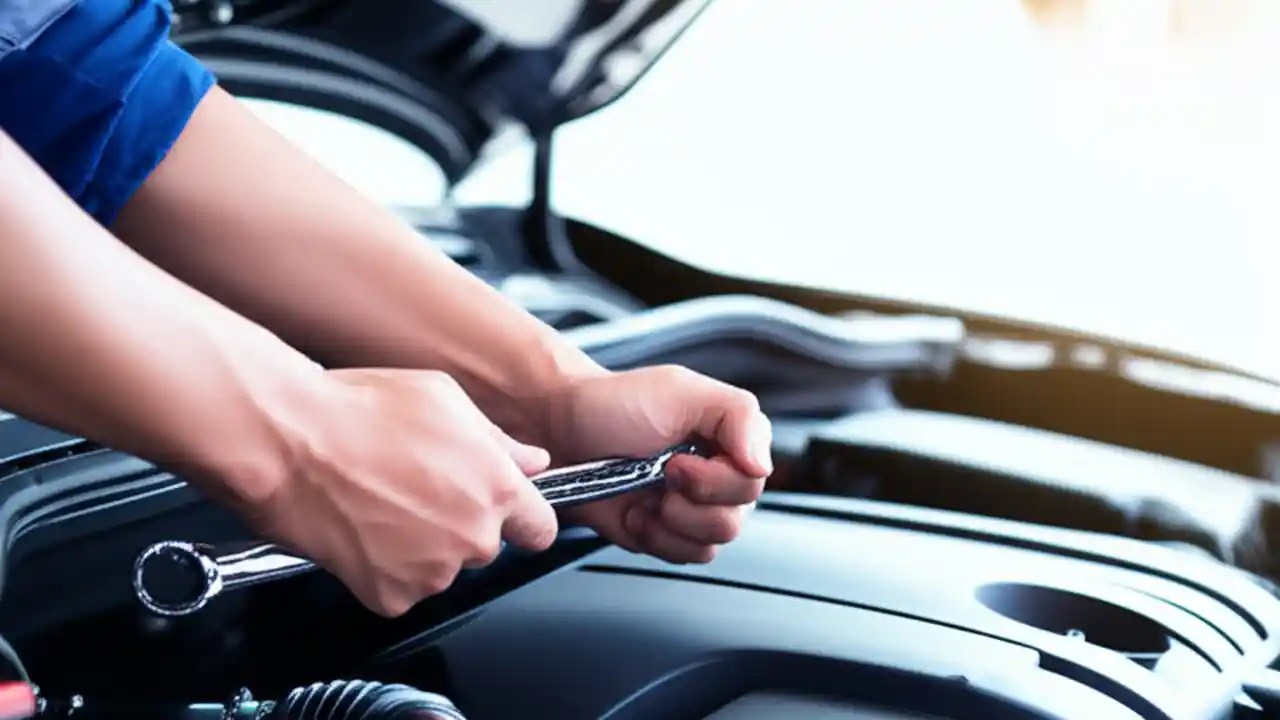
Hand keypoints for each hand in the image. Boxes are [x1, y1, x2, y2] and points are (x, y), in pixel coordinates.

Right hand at [227, 368, 557, 616]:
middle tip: (416, 489)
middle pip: (485, 546)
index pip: (540, 528)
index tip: (512, 516)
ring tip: (382, 501)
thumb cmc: (359, 410)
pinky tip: (363, 528)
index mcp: (496, 487)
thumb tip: (530, 461)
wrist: (288, 442)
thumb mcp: (444, 398)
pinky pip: (399, 588)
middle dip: (461, 523)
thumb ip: (498, 440)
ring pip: (441, 568)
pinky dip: (383, 568)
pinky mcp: (390, 595)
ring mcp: (431, 572)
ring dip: (422, 547)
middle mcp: (472, 536)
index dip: (525, 519)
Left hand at [549, 366, 771, 562]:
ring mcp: (690, 510)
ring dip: (669, 524)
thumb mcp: (683, 391)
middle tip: (658, 474)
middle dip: (687, 504)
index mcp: (731, 442)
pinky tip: (635, 511)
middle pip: (733, 522)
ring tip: (644, 493)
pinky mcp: (663, 535)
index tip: (676, 459)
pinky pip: (680, 557)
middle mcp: (718, 478)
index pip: (751, 484)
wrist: (559, 429)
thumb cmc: (616, 404)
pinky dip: (653, 538)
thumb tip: (763, 465)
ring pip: (709, 546)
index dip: (713, 480)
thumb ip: (737, 416)